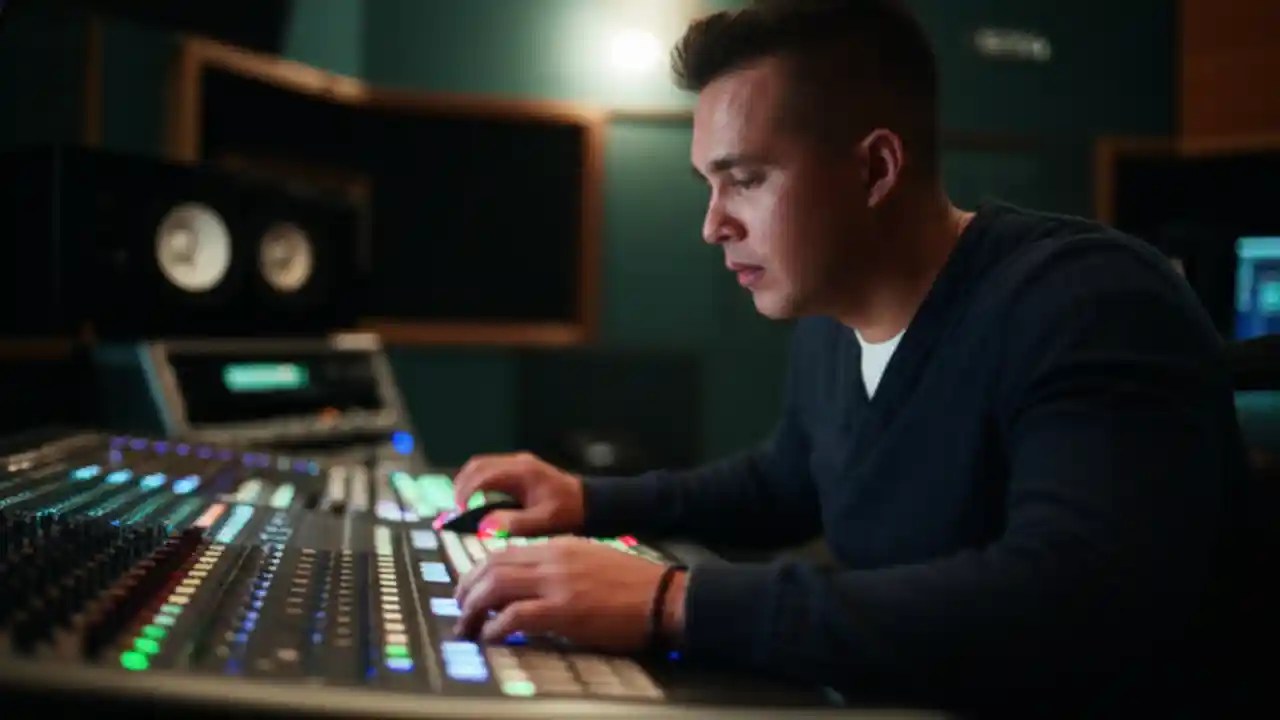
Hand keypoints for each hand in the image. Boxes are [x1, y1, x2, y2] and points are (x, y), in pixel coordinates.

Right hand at [452, 452, 584, 535]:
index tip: (461, 512)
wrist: (588, 503)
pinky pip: (490, 470)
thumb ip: (514, 524)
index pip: (482, 474)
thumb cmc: (569, 513)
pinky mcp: (519, 469)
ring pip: (481, 465)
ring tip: (464, 507)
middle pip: (477, 465)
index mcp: (522, 472)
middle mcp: (518, 462)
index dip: (466, 492)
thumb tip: (485, 526)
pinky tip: (478, 501)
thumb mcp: (543, 522)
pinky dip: (478, 483)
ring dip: (468, 483)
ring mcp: (518, 464)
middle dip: (462, 486)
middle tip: (457, 510)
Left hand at [453, 537, 686, 652]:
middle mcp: (552, 559)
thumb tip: (528, 587)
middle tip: (459, 610)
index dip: (478, 572)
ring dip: (473, 608)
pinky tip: (491, 636)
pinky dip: (495, 626)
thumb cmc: (631, 584)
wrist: (662, 596)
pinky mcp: (563, 610)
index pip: (503, 552)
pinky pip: (515, 615)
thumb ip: (558, 567)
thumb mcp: (589, 561)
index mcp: (558, 545)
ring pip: (495, 586)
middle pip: (491, 566)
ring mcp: (557, 583)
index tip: (469, 590)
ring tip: (467, 627)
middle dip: (466, 589)